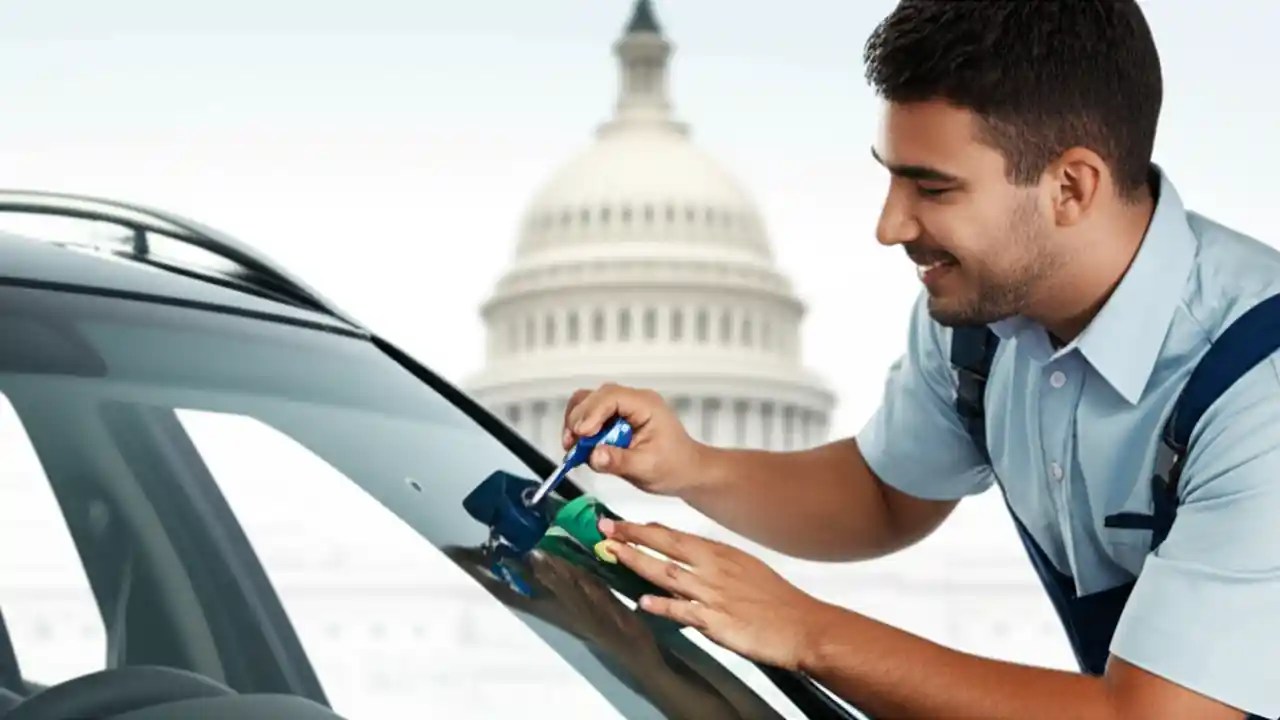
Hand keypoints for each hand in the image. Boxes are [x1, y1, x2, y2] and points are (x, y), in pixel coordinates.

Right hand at [562, 382, 709, 496]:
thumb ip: (618, 461)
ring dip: (576, 423)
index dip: (591, 413)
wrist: (686, 471)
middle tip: (571, 443)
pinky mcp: (616, 420)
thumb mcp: (646, 467)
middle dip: (579, 418)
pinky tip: (581, 449)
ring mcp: (624, 409)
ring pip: (588, 404)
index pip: (611, 397)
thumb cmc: (674, 466)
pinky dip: (581, 431)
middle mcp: (633, 401)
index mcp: (645, 405)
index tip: (581, 434)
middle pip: (594, 397)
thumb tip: (594, 455)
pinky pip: (591, 417)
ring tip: (573, 446)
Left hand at [598, 518, 840, 671]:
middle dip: (633, 537)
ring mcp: (714, 595)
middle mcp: (714, 570)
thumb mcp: (744, 566)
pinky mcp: (717, 622)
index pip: (675, 537)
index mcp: (721, 554)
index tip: (622, 524)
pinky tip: (643, 602)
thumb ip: (713, 560)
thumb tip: (684, 551)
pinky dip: (662, 606)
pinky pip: (684, 612)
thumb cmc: (775, 599)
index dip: (645, 530)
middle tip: (607, 530)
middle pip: (666, 548)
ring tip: (614, 554)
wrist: (802, 624)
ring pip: (668, 574)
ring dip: (638, 563)